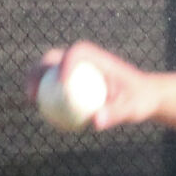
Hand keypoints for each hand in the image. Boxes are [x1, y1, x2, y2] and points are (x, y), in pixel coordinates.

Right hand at [29, 41, 157, 130]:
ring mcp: (76, 69)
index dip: (66, 63)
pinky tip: (43, 113)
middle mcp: (83, 60)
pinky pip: (55, 88)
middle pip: (54, 57)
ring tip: (31, 100)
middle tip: (34, 90)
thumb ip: (115, 113)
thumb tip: (96, 123)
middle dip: (38, 69)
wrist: (144, 97)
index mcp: (98, 57)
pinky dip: (46, 97)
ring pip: (49, 71)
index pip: (78, 52)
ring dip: (35, 81)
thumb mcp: (133, 108)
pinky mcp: (72, 81)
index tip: (61, 82)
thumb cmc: (140, 100)